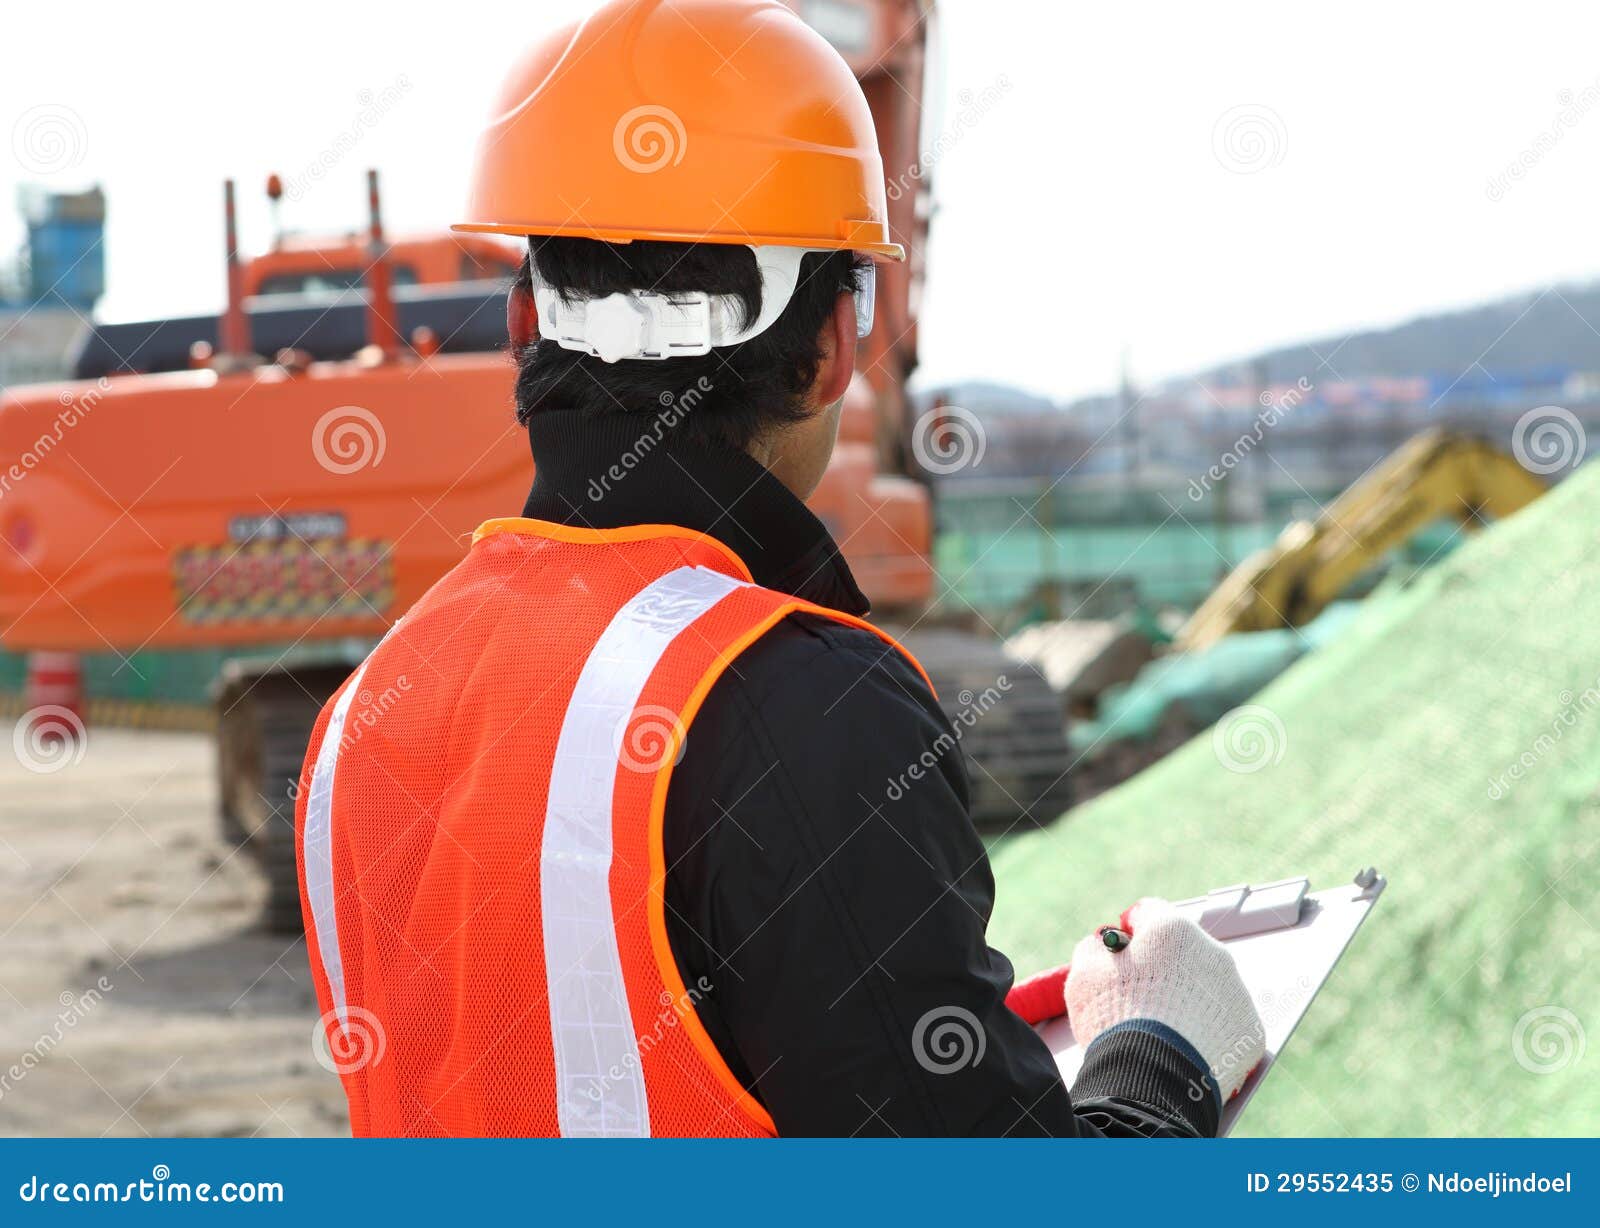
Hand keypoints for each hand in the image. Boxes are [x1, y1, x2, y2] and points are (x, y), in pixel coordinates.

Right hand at [1065, 898, 1264, 1101]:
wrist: (1151, 1080)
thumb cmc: (1116, 1021)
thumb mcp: (1085, 975)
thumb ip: (1095, 950)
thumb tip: (1101, 947)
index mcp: (1172, 930)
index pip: (1149, 914)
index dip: (1130, 933)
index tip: (1121, 952)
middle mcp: (1213, 953)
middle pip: (1184, 950)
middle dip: (1163, 967)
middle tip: (1139, 997)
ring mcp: (1236, 993)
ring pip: (1208, 986)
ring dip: (1188, 1000)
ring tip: (1162, 1031)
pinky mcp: (1250, 1031)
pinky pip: (1225, 1022)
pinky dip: (1207, 1032)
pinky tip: (1184, 1048)